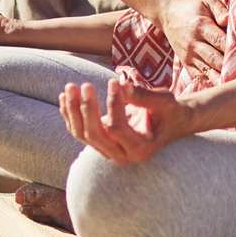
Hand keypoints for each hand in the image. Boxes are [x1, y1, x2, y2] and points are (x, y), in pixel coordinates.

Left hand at [60, 75, 188, 164]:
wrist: (171, 122)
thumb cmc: (170, 111)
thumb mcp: (165, 102)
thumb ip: (145, 96)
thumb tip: (122, 85)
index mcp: (140, 149)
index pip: (116, 128)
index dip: (113, 104)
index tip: (115, 81)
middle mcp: (122, 155)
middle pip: (94, 135)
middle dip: (86, 108)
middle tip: (85, 84)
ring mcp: (109, 150)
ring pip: (82, 134)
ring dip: (73, 110)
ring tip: (70, 87)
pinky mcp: (100, 142)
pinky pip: (78, 131)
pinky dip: (69, 114)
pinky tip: (64, 96)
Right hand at [156, 0, 227, 82]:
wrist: (169, 14)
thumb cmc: (195, 8)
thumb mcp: (208, 2)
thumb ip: (221, 10)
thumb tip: (229, 20)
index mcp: (201, 26)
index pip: (220, 41)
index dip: (233, 48)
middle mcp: (193, 43)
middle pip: (216, 59)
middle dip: (232, 67)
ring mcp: (189, 56)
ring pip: (209, 71)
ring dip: (224, 78)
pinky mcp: (186, 64)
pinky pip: (201, 77)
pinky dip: (213, 82)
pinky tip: (226, 86)